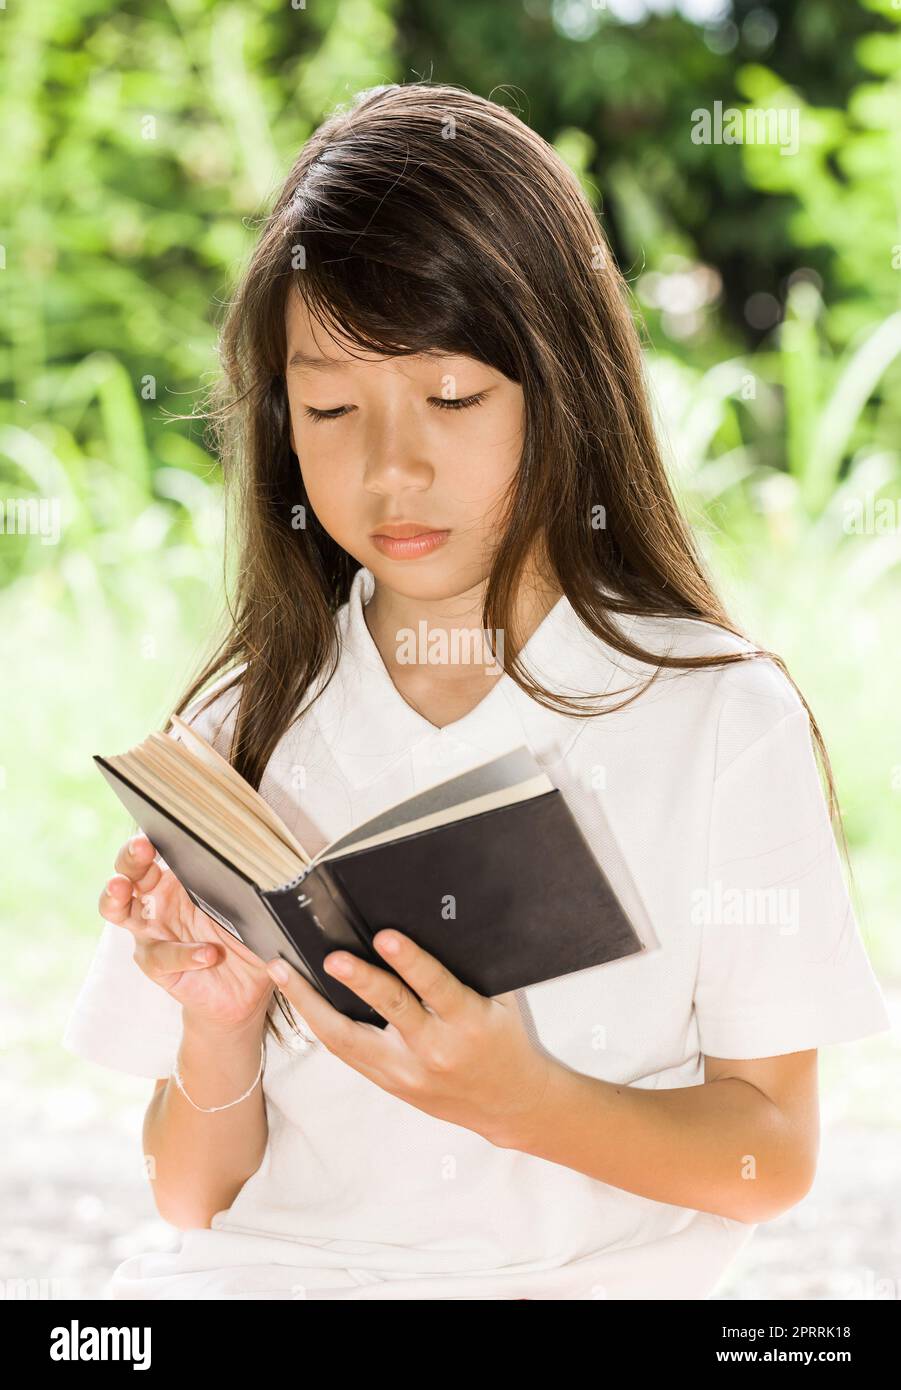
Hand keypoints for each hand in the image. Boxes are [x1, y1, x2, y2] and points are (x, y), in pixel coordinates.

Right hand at [98, 833, 274, 1031]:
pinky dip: (185, 953)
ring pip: (118, 910)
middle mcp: (157, 902)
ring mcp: (151, 932)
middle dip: (129, 858)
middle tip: (141, 848)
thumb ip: (251, 888)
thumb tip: (270, 862)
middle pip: (128, 872)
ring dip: (115, 897)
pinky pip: (161, 956)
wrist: (242, 992)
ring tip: (122, 888)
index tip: (155, 827)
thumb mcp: (252, 910)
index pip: (157, 854)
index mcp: (177, 880)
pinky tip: (208, 953)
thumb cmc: (243, 941)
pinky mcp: (156, 965)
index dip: (149, 839)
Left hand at [265, 930, 556, 1145]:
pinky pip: (346, 1052)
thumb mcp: (499, 1000)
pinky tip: (299, 999)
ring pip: (349, 1040)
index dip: (410, 962)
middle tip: (329, 957)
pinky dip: (320, 1023)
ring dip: (312, 1004)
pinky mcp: (388, 1084)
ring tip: (283, 973)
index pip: (436, 987)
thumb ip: (467, 967)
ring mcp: (407, 1073)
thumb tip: (435, 918)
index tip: (385, 937)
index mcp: (468, 1022)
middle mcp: (435, 1050)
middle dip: (358, 982)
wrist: (509, 1103)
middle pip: (390, 1012)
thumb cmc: (502, 1039)